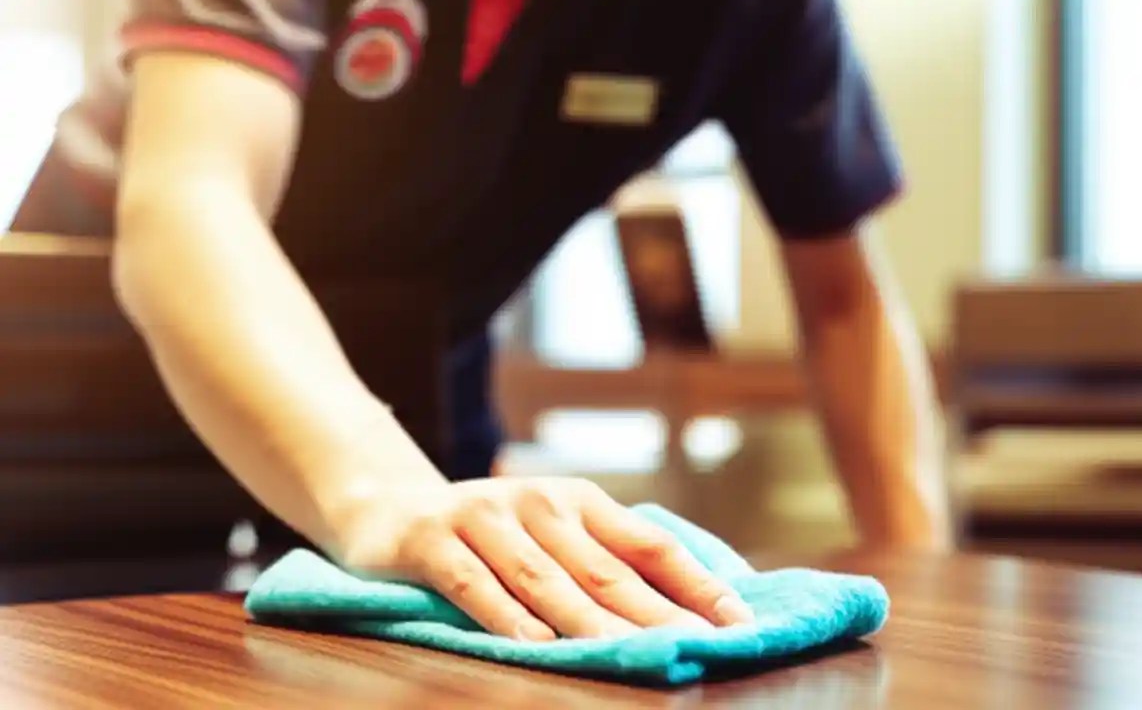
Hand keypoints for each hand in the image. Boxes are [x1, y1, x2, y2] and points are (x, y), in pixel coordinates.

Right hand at [329, 477, 754, 640]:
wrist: (387, 503)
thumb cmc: (489, 533)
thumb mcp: (551, 534)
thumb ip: (604, 562)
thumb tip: (686, 610)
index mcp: (581, 501)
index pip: (651, 545)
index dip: (697, 583)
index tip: (738, 622)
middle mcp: (540, 501)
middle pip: (606, 570)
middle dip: (656, 615)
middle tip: (695, 650)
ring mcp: (485, 515)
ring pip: (545, 579)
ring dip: (589, 622)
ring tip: (629, 655)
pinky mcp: (433, 537)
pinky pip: (473, 581)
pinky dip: (504, 613)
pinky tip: (533, 643)